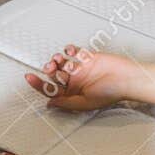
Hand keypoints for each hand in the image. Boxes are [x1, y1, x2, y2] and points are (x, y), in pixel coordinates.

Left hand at [25, 45, 139, 111]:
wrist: (125, 79)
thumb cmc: (109, 94)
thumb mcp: (84, 103)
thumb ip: (65, 103)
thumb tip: (49, 104)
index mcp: (72, 94)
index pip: (51, 89)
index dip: (39, 83)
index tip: (29, 77)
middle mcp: (75, 82)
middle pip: (54, 74)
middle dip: (49, 69)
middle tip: (50, 67)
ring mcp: (81, 69)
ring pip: (61, 62)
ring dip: (57, 59)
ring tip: (59, 59)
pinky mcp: (87, 58)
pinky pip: (73, 52)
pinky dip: (69, 50)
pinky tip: (70, 52)